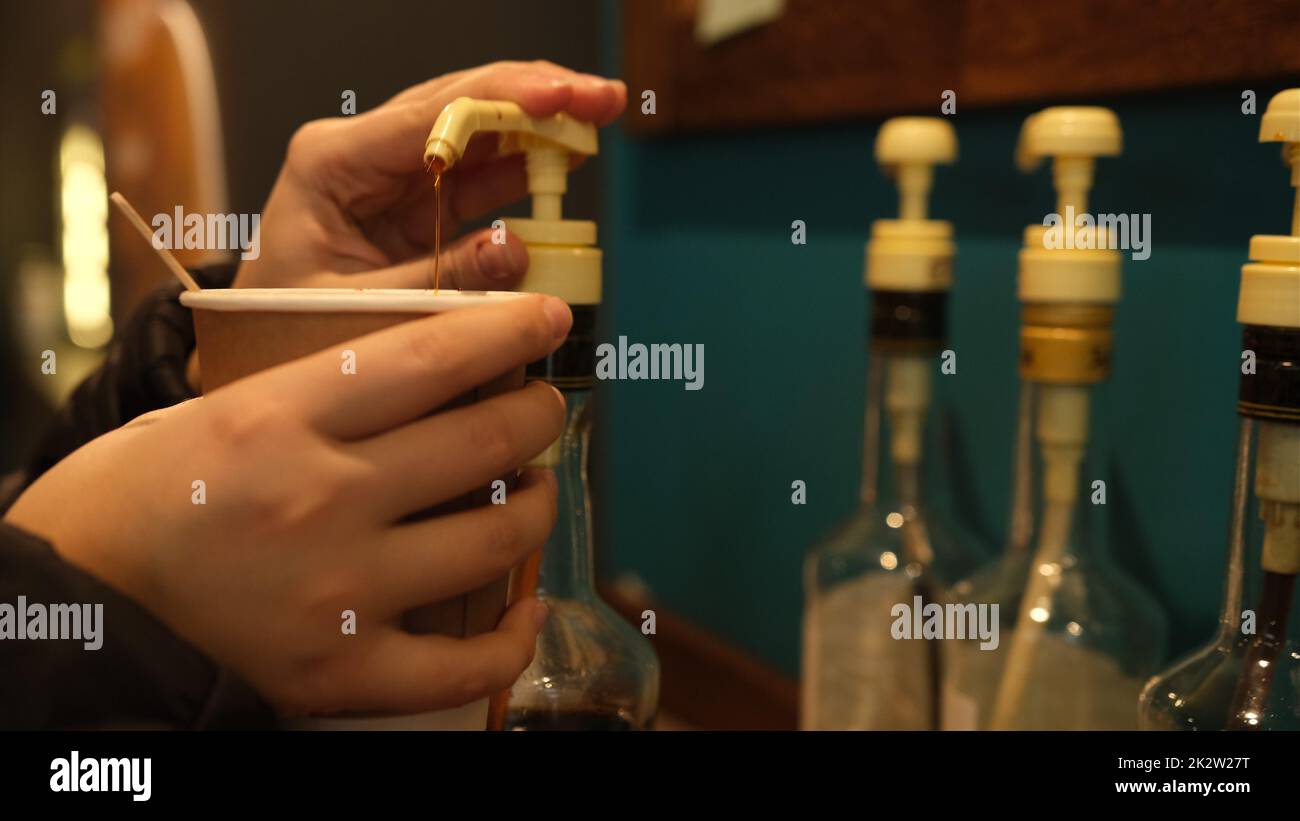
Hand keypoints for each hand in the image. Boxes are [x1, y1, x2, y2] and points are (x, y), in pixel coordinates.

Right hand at [5, 296, 573, 715]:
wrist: (75, 602)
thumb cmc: (140, 493)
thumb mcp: (221, 408)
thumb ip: (324, 391)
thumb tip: (436, 375)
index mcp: (281, 416)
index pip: (431, 355)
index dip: (509, 330)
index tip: (547, 318)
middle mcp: (321, 496)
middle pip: (482, 438)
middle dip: (537, 415)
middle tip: (543, 408)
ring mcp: (339, 589)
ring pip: (495, 536)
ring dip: (536, 506)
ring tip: (532, 491)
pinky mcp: (342, 672)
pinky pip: (466, 661)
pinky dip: (513, 635)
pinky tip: (522, 609)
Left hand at [236, 61, 625, 290]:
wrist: (261, 350)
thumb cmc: (284, 327)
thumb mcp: (355, 309)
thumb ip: (437, 281)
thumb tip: (518, 250)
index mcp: (334, 160)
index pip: (433, 113)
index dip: (505, 100)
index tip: (561, 100)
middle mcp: (367, 152)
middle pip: (464, 102)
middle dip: (538, 95)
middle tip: (602, 98)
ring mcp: (398, 172)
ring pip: (482, 129)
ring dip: (543, 123)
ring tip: (599, 117)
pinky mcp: (423, 199)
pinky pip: (485, 172)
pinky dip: (529, 164)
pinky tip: (569, 155)